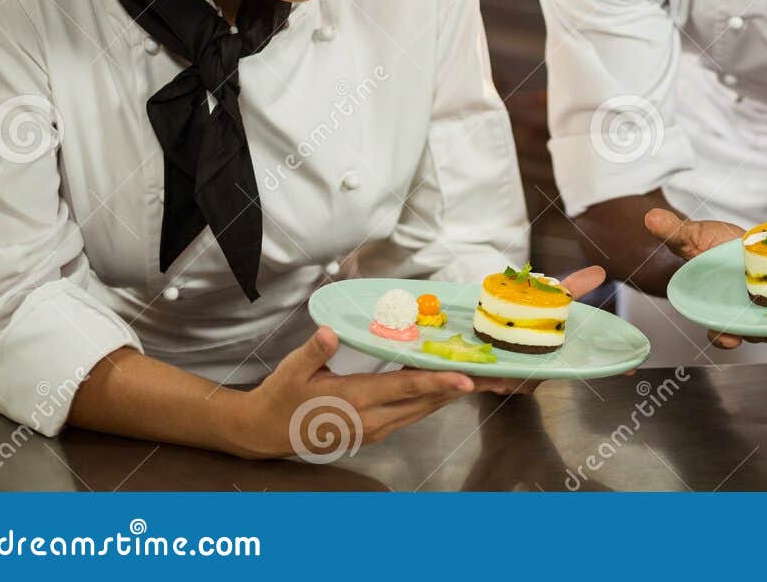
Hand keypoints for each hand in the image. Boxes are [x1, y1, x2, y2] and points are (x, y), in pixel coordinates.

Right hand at [236, 266, 619, 454]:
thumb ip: (314, 350)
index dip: (439, 384)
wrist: (263, 433)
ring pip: (424, 407)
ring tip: (492, 377)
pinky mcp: (376, 429)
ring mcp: (376, 427)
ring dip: (455, 392)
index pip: (405, 389)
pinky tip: (454, 383)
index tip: (469, 381)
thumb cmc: (279, 399)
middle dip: (465, 387)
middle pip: (426, 399)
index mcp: (355, 401)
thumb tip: (332, 332)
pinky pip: (414, 411)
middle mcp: (373, 419)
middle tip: (503, 374)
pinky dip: (435, 397)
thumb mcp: (292, 372)